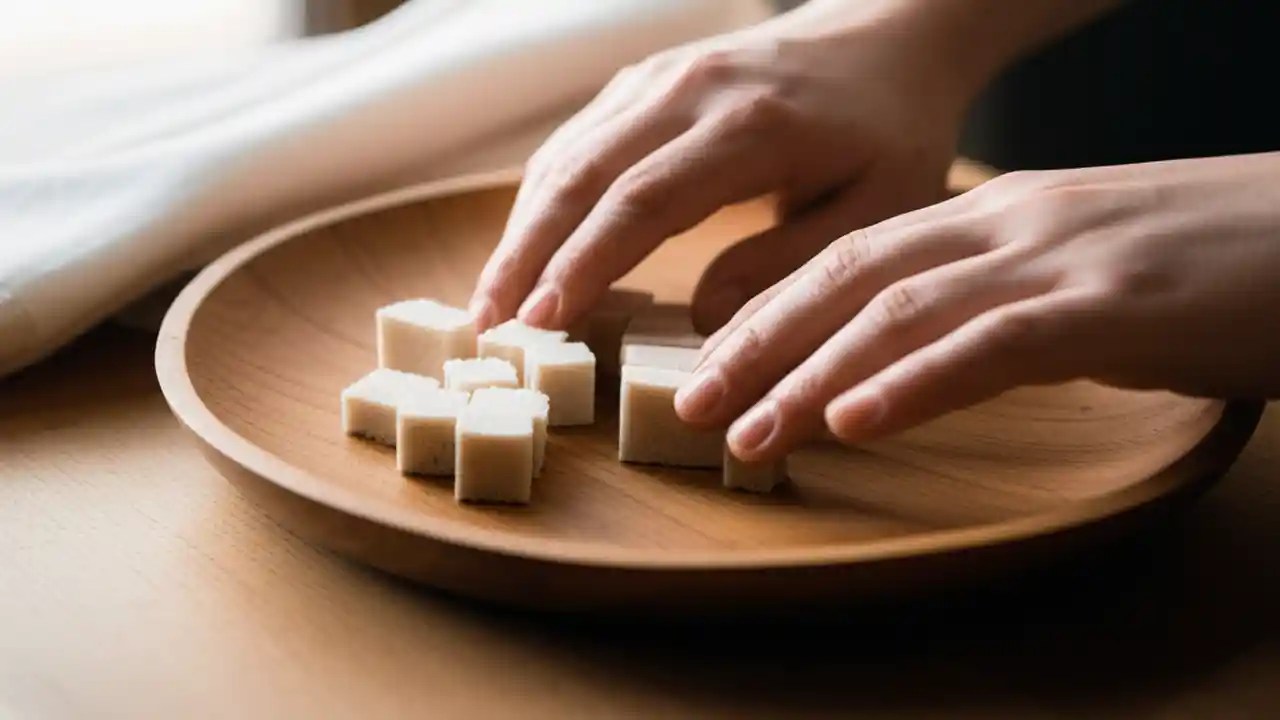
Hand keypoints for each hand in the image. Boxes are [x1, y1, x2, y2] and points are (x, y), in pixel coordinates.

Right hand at [468, 2, 984, 331]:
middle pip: (583, 175)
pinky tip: (526, 247)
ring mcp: (659, 78)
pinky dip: (542, 198)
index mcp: (750, 126)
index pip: (644, 200)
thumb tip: (703, 319)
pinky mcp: (645, 81)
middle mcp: (689, 90)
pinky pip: (577, 140)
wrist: (890, 36)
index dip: (585, 263)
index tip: (542, 322)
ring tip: (490, 302)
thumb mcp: (876, 209)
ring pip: (567, 156)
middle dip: (526, 254)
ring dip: (522, 229)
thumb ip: (789, 264)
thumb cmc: (891, 132)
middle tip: (489, 327)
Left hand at [677, 153, 1279, 461]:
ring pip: (902, 311)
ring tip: (748, 431)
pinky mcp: (1114, 307)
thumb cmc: (1206, 263)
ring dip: (812, 375)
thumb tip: (925, 352)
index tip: (711, 364)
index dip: (771, 310)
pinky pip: (993, 346)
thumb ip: (997, 303)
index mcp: (995, 216)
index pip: (855, 258)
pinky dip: (915, 385)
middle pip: (851, 278)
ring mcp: (1058, 260)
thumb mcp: (1079, 276)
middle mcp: (1009, 226)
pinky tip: (856, 422)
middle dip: (761, 342)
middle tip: (691, 403)